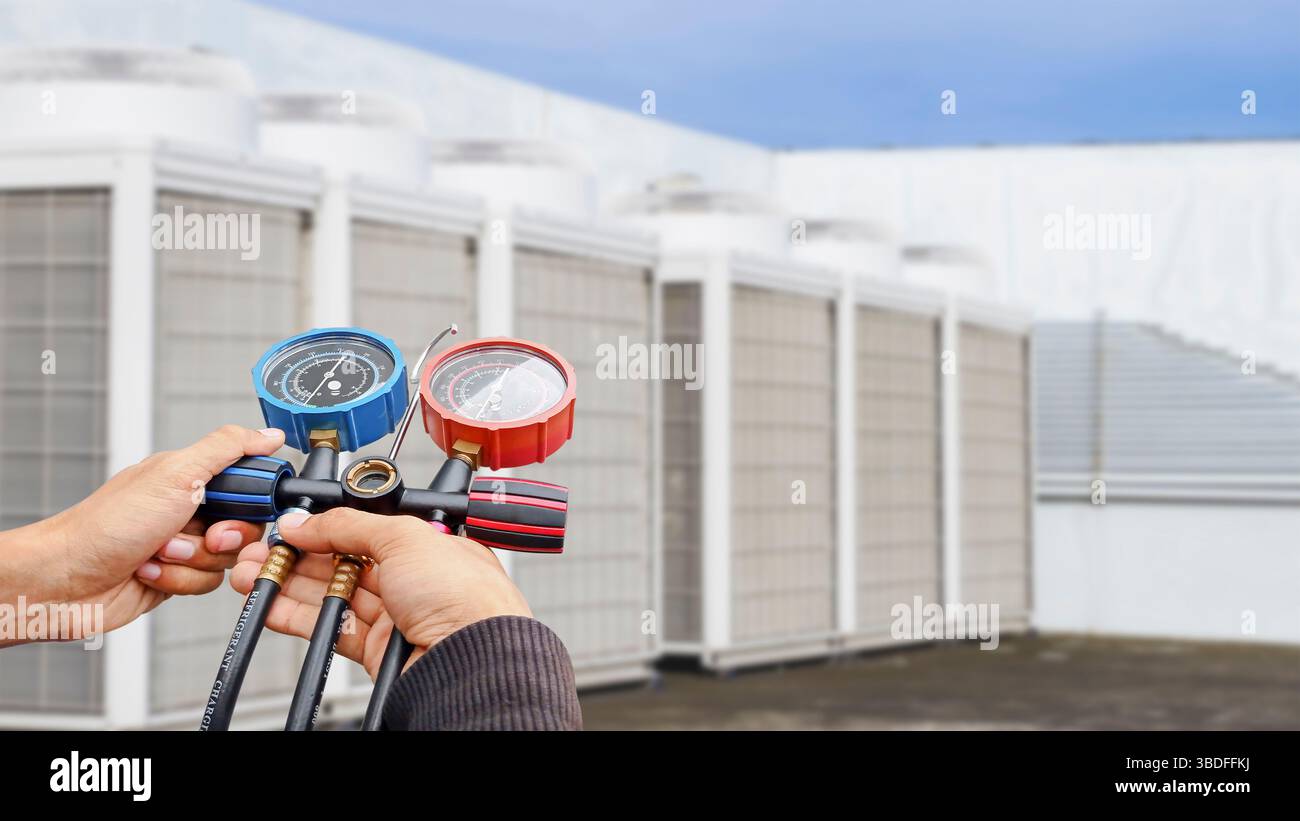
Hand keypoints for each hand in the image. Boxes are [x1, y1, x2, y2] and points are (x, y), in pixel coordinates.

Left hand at [0, 425, 284, 643]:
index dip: (253, 501)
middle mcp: (189, 508)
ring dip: (193, 560)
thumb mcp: (175, 474)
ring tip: (158, 553)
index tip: (238, 508)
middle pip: (246, 526)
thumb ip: (227, 449)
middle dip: (222, 537)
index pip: (250, 483)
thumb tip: (269, 434)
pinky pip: (207, 583)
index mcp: (191, 477)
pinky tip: (149, 570)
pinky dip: (179, 580)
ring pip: (227, 559)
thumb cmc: (106, 524)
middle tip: (200, 534)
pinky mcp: (176, 576)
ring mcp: (182, 544)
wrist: (66, 580)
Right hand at [229, 507, 530, 678]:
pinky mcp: (377, 650)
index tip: (291, 525)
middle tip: (261, 549)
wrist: (470, 660)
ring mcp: (395, 616)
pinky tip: (271, 604)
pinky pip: (330, 627)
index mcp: (429, 546)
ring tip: (252, 573)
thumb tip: (308, 521)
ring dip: (289, 583)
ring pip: (331, 595)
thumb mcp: (405, 537)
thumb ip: (351, 525)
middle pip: (343, 563)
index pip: (366, 531)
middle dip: (299, 555)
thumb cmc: (464, 598)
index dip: (326, 528)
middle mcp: (413, 580)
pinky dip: (297, 616)